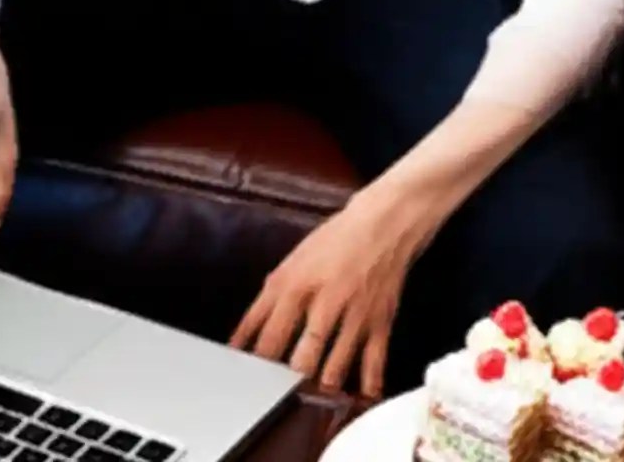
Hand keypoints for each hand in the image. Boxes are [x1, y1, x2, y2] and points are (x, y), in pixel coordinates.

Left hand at [230, 193, 436, 397]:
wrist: (383, 224)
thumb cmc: (335, 240)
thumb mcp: (293, 261)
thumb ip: (272, 296)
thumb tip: (248, 332)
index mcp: (293, 284)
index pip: (262, 330)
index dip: (249, 358)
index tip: (240, 378)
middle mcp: (321, 302)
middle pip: (297, 355)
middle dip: (283, 381)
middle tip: (273, 397)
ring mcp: (352, 315)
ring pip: (333, 366)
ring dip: (319, 386)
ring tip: (309, 400)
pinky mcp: (378, 322)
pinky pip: (372, 361)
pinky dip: (367, 384)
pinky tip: (359, 398)